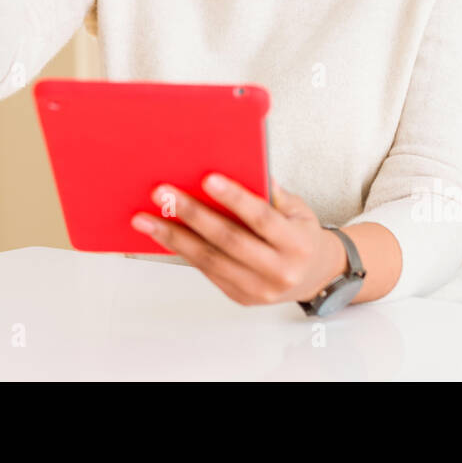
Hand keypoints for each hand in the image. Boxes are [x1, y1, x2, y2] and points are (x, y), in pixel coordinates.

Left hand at [130, 175, 346, 305]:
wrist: (316, 276)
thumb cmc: (301, 234)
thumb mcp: (297, 209)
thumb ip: (271, 192)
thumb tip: (242, 165)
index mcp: (297, 243)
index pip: (262, 218)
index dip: (235, 199)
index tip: (207, 179)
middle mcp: (279, 271)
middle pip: (229, 241)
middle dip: (192, 216)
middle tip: (163, 195)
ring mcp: (258, 289)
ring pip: (210, 260)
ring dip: (173, 237)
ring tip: (145, 219)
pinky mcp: (240, 297)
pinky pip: (206, 271)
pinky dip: (181, 251)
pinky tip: (162, 234)